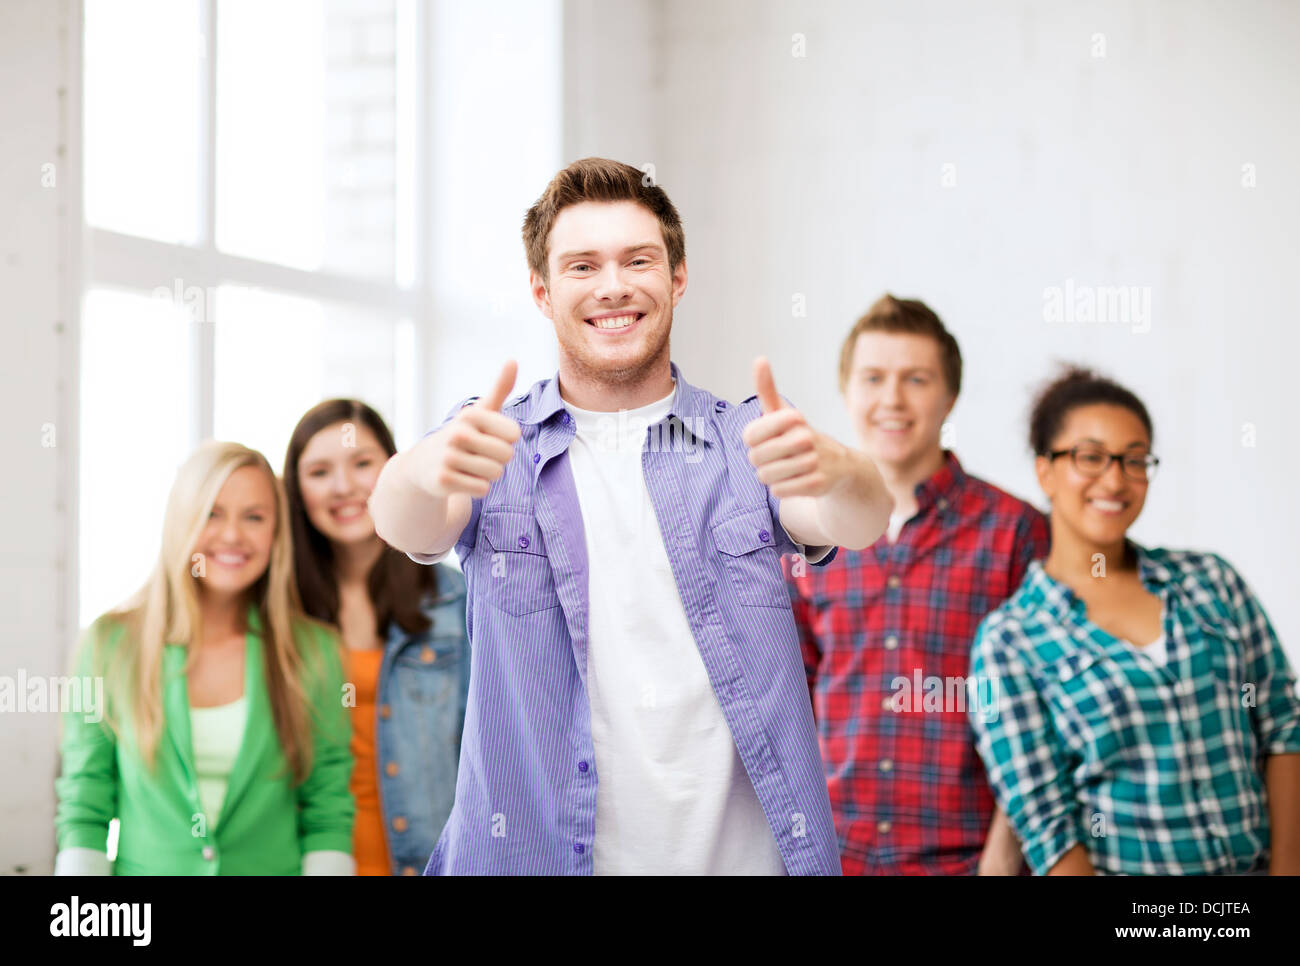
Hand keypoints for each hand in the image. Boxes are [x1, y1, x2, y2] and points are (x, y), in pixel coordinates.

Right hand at [416, 360, 521, 499]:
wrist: (423, 464)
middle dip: (499, 459)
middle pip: (506, 456)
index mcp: (470, 415)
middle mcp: (457, 434)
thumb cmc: (462, 435)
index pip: (514, 434)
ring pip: (495, 474)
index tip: (490, 436)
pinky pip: (482, 489)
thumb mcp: (480, 412)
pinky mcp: (443, 481)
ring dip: (488, 474)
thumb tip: (513, 360)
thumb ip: (499, 389)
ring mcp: (448, 458)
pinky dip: (477, 487)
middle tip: (479, 454)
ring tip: (470, 466)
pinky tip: (461, 478)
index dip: (508, 440)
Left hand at [742, 357, 850, 498]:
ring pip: (765, 477)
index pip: (750, 435)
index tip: (764, 438)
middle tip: (774, 457)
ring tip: (784, 468)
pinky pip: (779, 491)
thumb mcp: (783, 412)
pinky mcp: (817, 484)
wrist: (838, 464)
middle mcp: (804, 438)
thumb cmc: (799, 435)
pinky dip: (781, 489)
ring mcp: (812, 461)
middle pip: (755, 459)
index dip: (753, 441)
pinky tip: (794, 480)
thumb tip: (759, 358)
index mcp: (791, 419)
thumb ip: (767, 388)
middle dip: (760, 461)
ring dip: (770, 476)